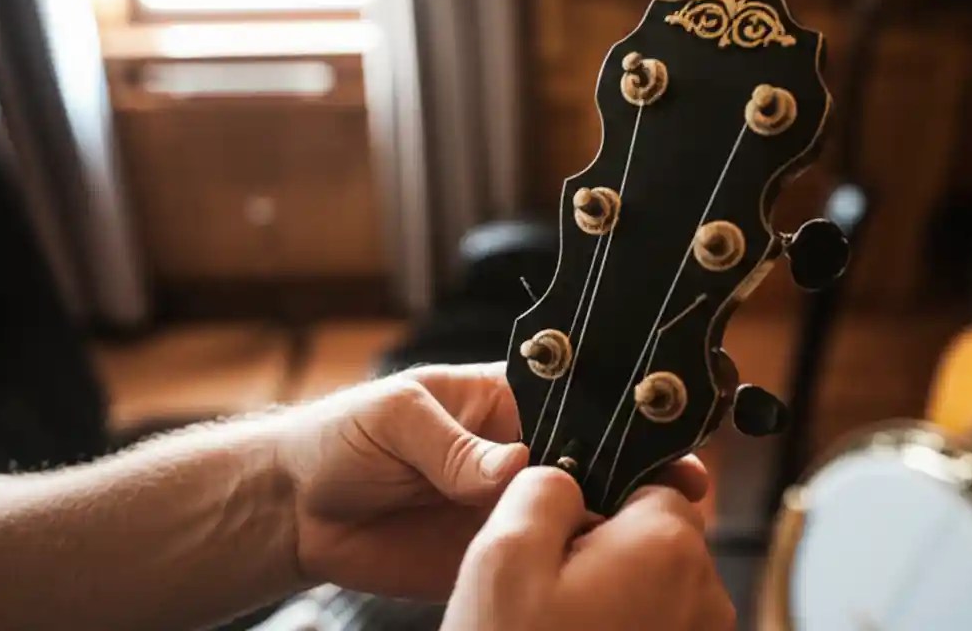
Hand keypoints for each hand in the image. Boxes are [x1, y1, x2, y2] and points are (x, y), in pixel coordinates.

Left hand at [272, 362, 710, 601]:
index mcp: (502, 402)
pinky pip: (539, 560)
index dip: (618, 420)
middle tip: (674, 492)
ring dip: (608, 523)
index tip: (659, 439)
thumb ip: (453, 443)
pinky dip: (568, 568)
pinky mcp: (493, 555)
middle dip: (632, 474)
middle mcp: (517, 453)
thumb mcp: (396, 418)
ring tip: (642, 532)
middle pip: (590, 461)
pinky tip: (594, 570)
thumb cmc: (343, 437)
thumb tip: (512, 466)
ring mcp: (508, 507)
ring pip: (576, 514)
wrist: (297, 510)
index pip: (575, 404)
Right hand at [442, 467, 733, 630]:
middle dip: (609, 552)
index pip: (653, 482)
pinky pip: (659, 630)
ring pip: (659, 589)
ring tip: (560, 630)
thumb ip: (543, 488)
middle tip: (551, 592)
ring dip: (616, 598)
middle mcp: (703, 595)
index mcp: (666, 547)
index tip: (566, 528)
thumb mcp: (502, 554)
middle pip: (659, 538)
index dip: (602, 499)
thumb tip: (567, 477)